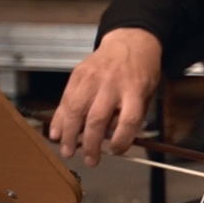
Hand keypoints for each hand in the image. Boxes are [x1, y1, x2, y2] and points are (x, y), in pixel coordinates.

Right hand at [48, 27, 162, 166]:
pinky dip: (59, 119)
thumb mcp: (147, 92)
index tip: (116, 151)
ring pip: (75, 111)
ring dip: (70, 136)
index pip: (128, 120)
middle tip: (90, 161)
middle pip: (97, 119)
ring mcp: (92, 78)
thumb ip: (132, 115)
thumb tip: (114, 141)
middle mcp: (112, 84)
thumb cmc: (141, 71)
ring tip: (69, 152)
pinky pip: (65, 100)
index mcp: (135, 89)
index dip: (121, 140)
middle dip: (91, 144)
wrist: (129, 42)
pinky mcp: (77, 75)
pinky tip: (56, 134)